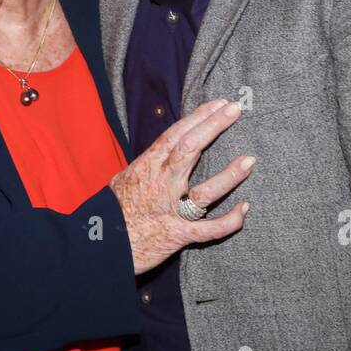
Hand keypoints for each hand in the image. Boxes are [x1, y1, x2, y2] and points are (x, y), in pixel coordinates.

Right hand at [110, 98, 252, 274]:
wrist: (101, 246)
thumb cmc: (111, 211)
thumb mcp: (124, 179)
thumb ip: (147, 165)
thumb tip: (162, 150)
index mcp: (147, 167)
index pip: (175, 135)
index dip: (198, 117)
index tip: (219, 104)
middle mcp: (161, 185)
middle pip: (190, 150)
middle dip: (214, 127)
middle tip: (235, 110)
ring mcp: (171, 211)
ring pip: (205, 192)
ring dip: (229, 176)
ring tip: (249, 160)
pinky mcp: (178, 235)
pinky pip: (208, 230)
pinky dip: (229, 221)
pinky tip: (245, 209)